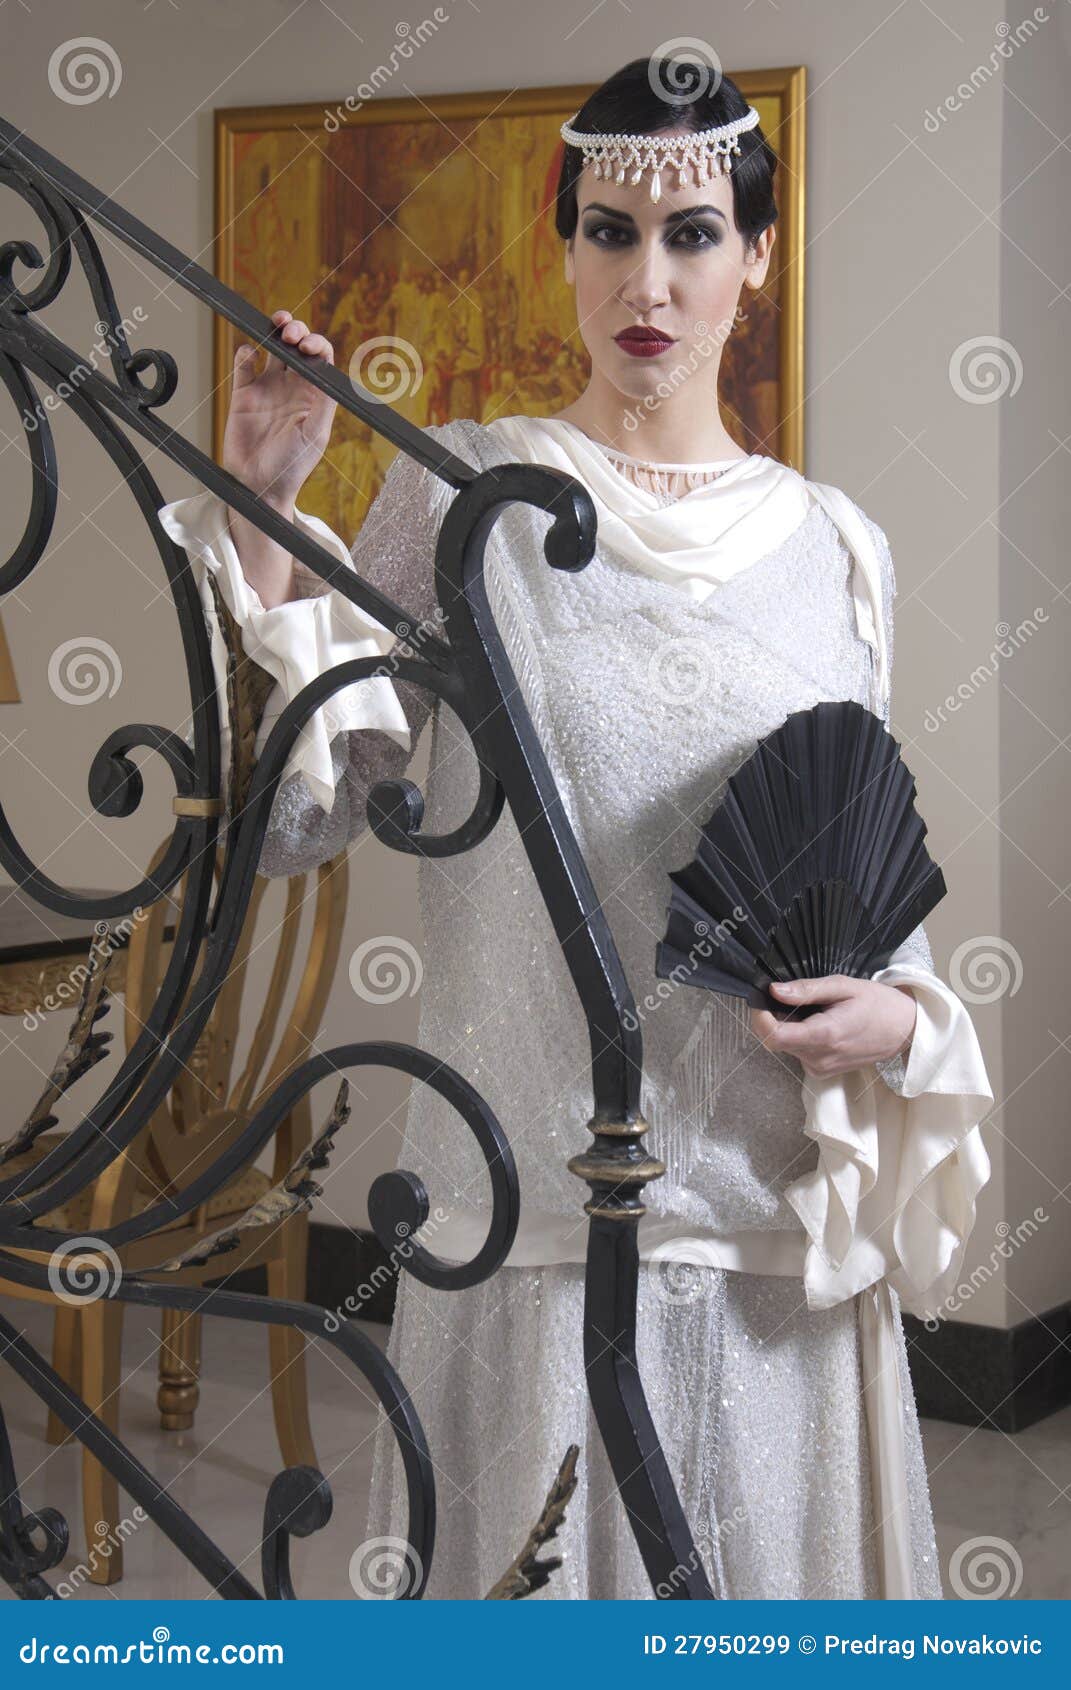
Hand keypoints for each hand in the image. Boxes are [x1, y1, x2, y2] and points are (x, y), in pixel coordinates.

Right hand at [222, 308, 336, 510]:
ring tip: (274, 326)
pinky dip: (246, 352)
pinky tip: (249, 354)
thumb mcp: (315, 435)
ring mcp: (268, 389)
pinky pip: (244, 363)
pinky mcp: (243, 395)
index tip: (306, 346)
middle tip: (289, 332)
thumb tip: (329, 371)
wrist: (258, 486)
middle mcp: (292, 388)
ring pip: (271, 348)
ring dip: (273, 331)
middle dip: (296, 330)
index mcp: (314, 395)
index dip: (315, 344)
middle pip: (296, 346)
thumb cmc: (292, 467)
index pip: (320, 358)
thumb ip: (323, 402)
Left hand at [749, 975, 917, 1079]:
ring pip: (786, 1046)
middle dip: (775, 1018)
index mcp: (825, 1035)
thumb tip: (774, 990)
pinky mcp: (822, 1071)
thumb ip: (806, 990)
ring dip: (790, 1027)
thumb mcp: (843, 986)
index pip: (774, 1036)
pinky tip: (820, 1024)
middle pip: (777, 1040)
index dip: (760, 1018)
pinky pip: (799, 1052)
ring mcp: (821, 1068)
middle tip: (792, 998)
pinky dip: (801, 1037)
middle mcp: (819, 1058)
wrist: (905, 1030)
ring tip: (814, 1010)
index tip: (762, 1000)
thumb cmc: (878, 1004)